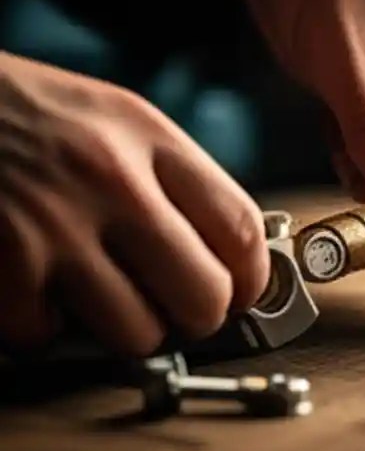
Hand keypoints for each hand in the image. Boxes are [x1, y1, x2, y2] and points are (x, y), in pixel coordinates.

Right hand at [0, 52, 269, 355]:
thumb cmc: (12, 112)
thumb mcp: (105, 116)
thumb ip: (164, 177)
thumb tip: (223, 254)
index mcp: (145, 137)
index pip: (240, 227)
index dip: (254, 279)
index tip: (243, 294)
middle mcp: (110, 179)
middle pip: (205, 294)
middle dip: (194, 317)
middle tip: (170, 308)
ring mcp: (53, 226)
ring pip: (138, 332)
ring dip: (118, 330)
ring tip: (91, 297)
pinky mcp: (2, 268)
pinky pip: (48, 337)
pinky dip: (36, 327)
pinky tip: (24, 287)